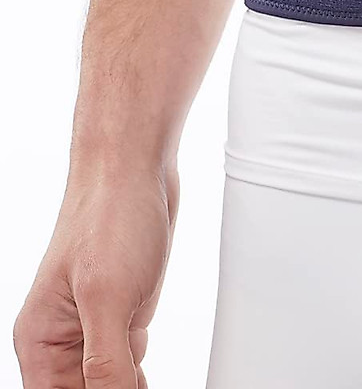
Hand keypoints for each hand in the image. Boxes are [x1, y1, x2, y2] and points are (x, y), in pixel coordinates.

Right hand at [14, 166, 177, 387]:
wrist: (136, 165)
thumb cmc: (110, 215)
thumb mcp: (108, 298)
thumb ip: (106, 363)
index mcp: (41, 342)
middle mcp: (64, 337)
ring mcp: (97, 322)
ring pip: (110, 380)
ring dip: (129, 386)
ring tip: (146, 383)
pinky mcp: (126, 307)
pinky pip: (130, 358)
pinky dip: (141, 374)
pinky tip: (150, 379)